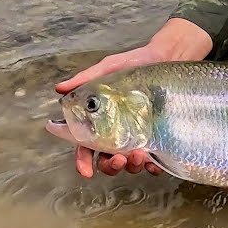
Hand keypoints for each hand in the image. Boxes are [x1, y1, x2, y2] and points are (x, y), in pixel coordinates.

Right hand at [53, 18, 210, 178]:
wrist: (167, 57)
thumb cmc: (136, 63)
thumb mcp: (109, 68)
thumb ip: (85, 80)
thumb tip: (60, 89)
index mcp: (102, 121)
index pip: (86, 146)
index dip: (83, 161)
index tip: (86, 170)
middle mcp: (119, 133)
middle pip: (108, 161)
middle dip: (110, 166)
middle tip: (119, 158)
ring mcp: (139, 138)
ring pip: (130, 165)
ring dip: (131, 165)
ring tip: (138, 153)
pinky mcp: (158, 138)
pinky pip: (154, 162)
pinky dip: (152, 166)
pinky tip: (154, 161)